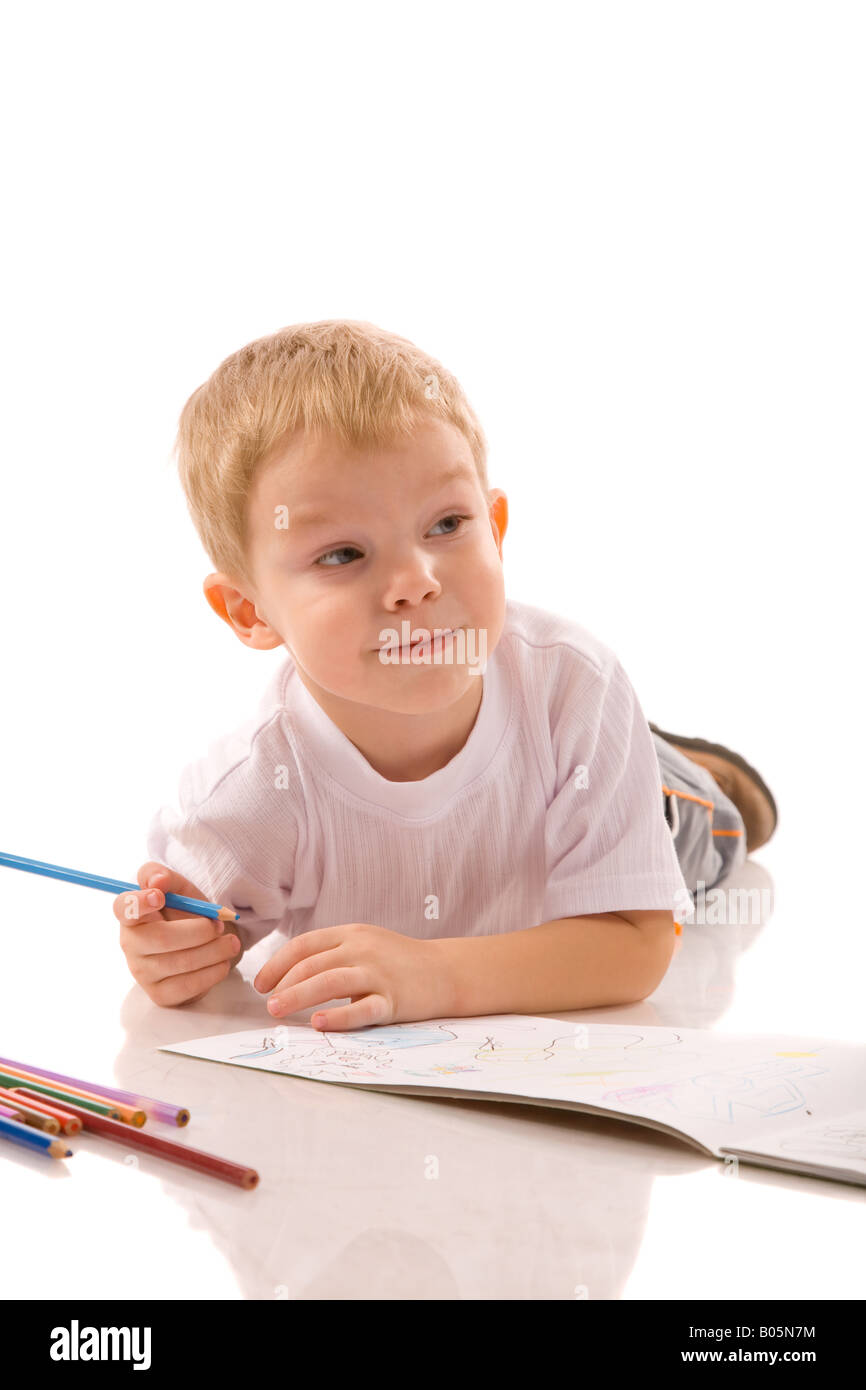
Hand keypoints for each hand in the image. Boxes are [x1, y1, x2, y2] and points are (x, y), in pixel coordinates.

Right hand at [114, 861, 242, 1006]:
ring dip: (214, 951)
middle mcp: (131, 944)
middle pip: (161, 938)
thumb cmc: (186, 913)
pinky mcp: (160, 994)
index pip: (123, 908)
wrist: (204, 943)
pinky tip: (222, 962)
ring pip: (180, 962)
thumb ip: (164, 876)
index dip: (138, 903)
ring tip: (230, 943)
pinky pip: (188, 986)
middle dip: (199, 931)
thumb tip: (157, 881)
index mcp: (132, 915)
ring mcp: (142, 972)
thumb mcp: (179, 888)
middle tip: (219, 925)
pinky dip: (212, 972)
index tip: (159, 897)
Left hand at [253, 922, 453, 1031]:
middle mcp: (362, 949)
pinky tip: (319, 1023)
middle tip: (267, 1005)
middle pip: (312, 965)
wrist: (446, 970)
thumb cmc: (398, 961)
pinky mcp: (393, 999)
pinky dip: (339, 1017)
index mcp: (351, 933)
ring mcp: (378, 973)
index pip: (304, 945)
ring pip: (329, 982)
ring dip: (299, 997)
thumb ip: (333, 953)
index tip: (261, 984)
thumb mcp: (365, 944)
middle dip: (283, 984)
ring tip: (278, 1011)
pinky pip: (362, 1009)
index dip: (277, 964)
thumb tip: (288, 976)